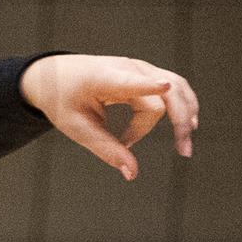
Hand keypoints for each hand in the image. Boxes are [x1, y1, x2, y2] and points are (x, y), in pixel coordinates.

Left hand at [18, 54, 197, 180]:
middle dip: (179, 121)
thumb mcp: (78, 129)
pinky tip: (185, 127)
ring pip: (175, 89)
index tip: (165, 87)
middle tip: (184, 152)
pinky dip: (180, 107)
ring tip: (184, 145)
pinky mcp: (145, 72)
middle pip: (165, 93)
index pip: (131, 82)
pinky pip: (173, 89)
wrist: (56, 75)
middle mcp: (128, 67)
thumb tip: (132, 174)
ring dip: (185, 115)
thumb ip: (106, 149)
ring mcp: (140, 67)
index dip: (149, 86)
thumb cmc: (64, 99)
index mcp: (104, 78)